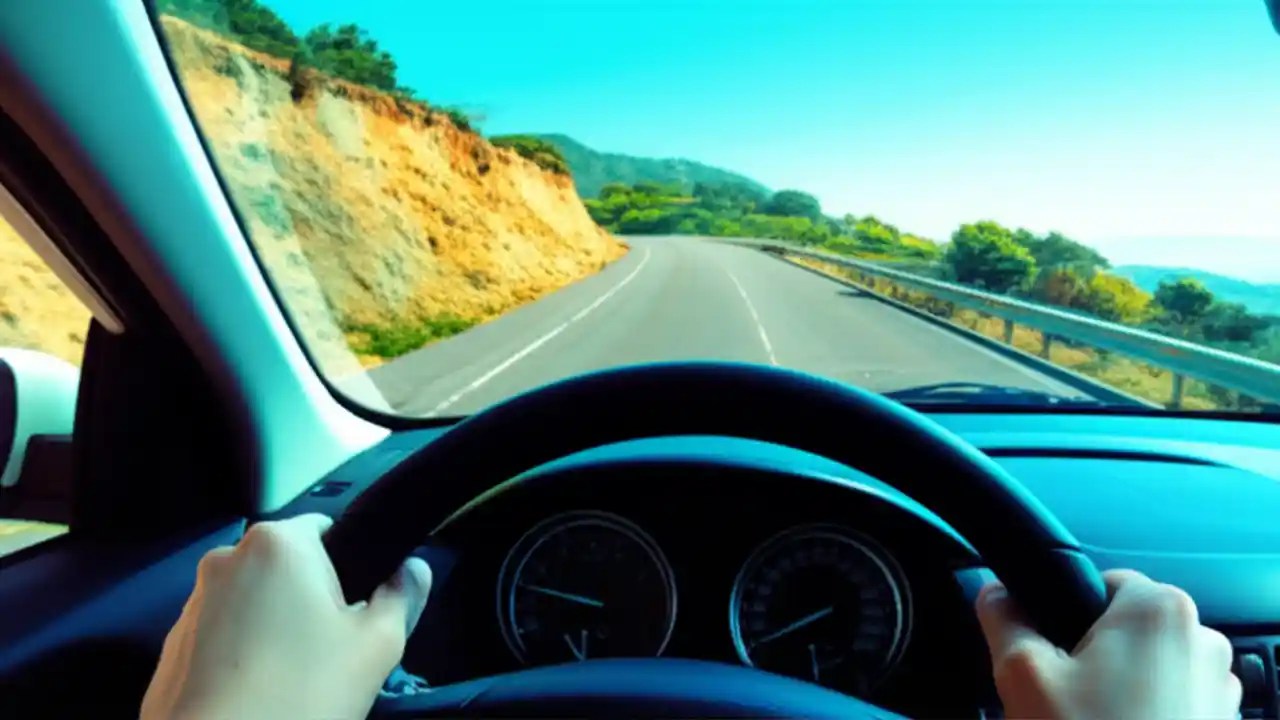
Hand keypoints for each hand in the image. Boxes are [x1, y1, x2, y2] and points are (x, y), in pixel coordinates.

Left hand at [141, 514, 431, 719]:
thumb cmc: (300, 694)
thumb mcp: (378, 645)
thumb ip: (402, 596)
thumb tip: (412, 570)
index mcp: (279, 543)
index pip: (330, 529)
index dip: (352, 569)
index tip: (357, 613)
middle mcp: (228, 559)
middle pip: (289, 567)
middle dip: (312, 600)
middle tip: (332, 651)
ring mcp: (193, 602)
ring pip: (255, 602)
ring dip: (275, 627)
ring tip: (292, 679)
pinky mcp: (172, 644)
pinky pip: (223, 635)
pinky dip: (242, 654)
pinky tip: (259, 691)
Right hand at [977, 569, 1239, 719]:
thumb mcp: (1022, 675)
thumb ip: (1003, 618)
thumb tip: (994, 593)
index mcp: (1157, 609)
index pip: (1098, 580)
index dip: (1062, 615)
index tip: (1047, 653)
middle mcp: (1201, 641)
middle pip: (1123, 627)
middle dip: (1090, 656)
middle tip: (1061, 697)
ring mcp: (1218, 688)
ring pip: (1146, 667)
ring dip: (1117, 688)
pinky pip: (1169, 702)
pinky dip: (1142, 715)